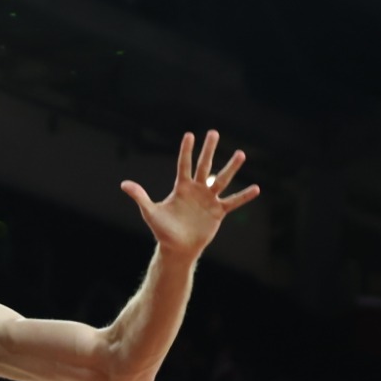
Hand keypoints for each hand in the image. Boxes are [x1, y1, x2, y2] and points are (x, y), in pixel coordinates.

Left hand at [120, 131, 258, 260]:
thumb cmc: (162, 230)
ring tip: (241, 153)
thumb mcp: (150, 212)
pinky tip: (256, 188)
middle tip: (214, 132)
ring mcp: (208, 200)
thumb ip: (140, 197)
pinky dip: (244, 196)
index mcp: (181, 187)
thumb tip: (124, 184)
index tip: (190, 135)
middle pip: (204, 165)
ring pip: (221, 180)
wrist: (177, 248)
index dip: (186, 150)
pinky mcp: (218, 212)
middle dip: (209, 150)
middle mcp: (196, 189)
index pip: (184, 164)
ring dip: (231, 168)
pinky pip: (233, 202)